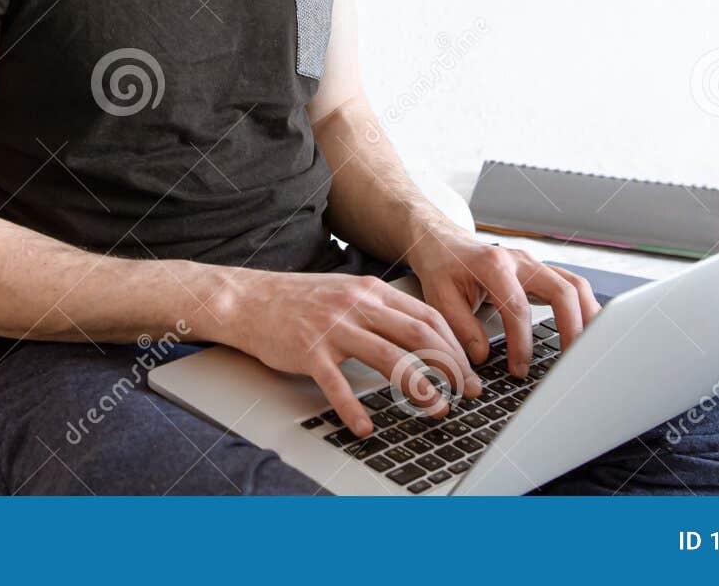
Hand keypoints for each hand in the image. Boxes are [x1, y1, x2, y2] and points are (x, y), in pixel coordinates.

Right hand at [215, 269, 481, 436]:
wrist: (249, 299)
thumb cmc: (300, 302)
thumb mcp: (347, 294)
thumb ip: (380, 311)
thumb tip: (422, 339)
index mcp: (371, 291)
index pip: (427, 316)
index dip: (454, 346)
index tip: (469, 371)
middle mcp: (357, 305)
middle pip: (418, 335)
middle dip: (449, 367)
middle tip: (466, 393)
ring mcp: (333, 327)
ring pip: (389, 357)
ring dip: (419, 387)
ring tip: (437, 410)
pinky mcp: (308, 350)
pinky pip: (337, 384)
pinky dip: (354, 409)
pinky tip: (366, 427)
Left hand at [406, 230, 601, 376]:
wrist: (444, 243)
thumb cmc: (442, 269)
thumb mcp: (439, 296)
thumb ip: (460, 325)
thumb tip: (482, 355)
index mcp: (493, 264)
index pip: (517, 307)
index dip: (521, 342)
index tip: (519, 369)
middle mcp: (520, 260)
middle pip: (561, 290)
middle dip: (572, 327)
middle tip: (572, 361)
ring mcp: (535, 265)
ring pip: (575, 285)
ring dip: (588, 317)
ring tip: (592, 349)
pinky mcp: (541, 273)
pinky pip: (572, 287)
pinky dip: (585, 309)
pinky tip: (588, 332)